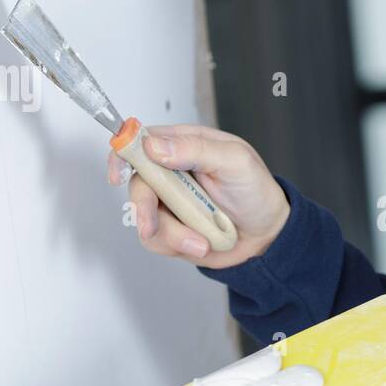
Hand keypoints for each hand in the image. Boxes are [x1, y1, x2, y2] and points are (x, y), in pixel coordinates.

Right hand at [107, 123, 290, 266]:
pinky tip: (200, 244)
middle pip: (137, 183)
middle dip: (144, 208)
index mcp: (185, 145)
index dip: (123, 153)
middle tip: (151, 226)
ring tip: (202, 241)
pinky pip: (155, 240)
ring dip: (171, 234)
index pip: (142, 141)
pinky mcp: (171, 228)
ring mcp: (170, 202)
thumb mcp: (235, 162)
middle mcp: (172, 172)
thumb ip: (196, 149)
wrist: (267, 235)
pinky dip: (176, 245)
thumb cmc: (256, 192)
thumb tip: (155, 145)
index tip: (118, 173)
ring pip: (143, 217)